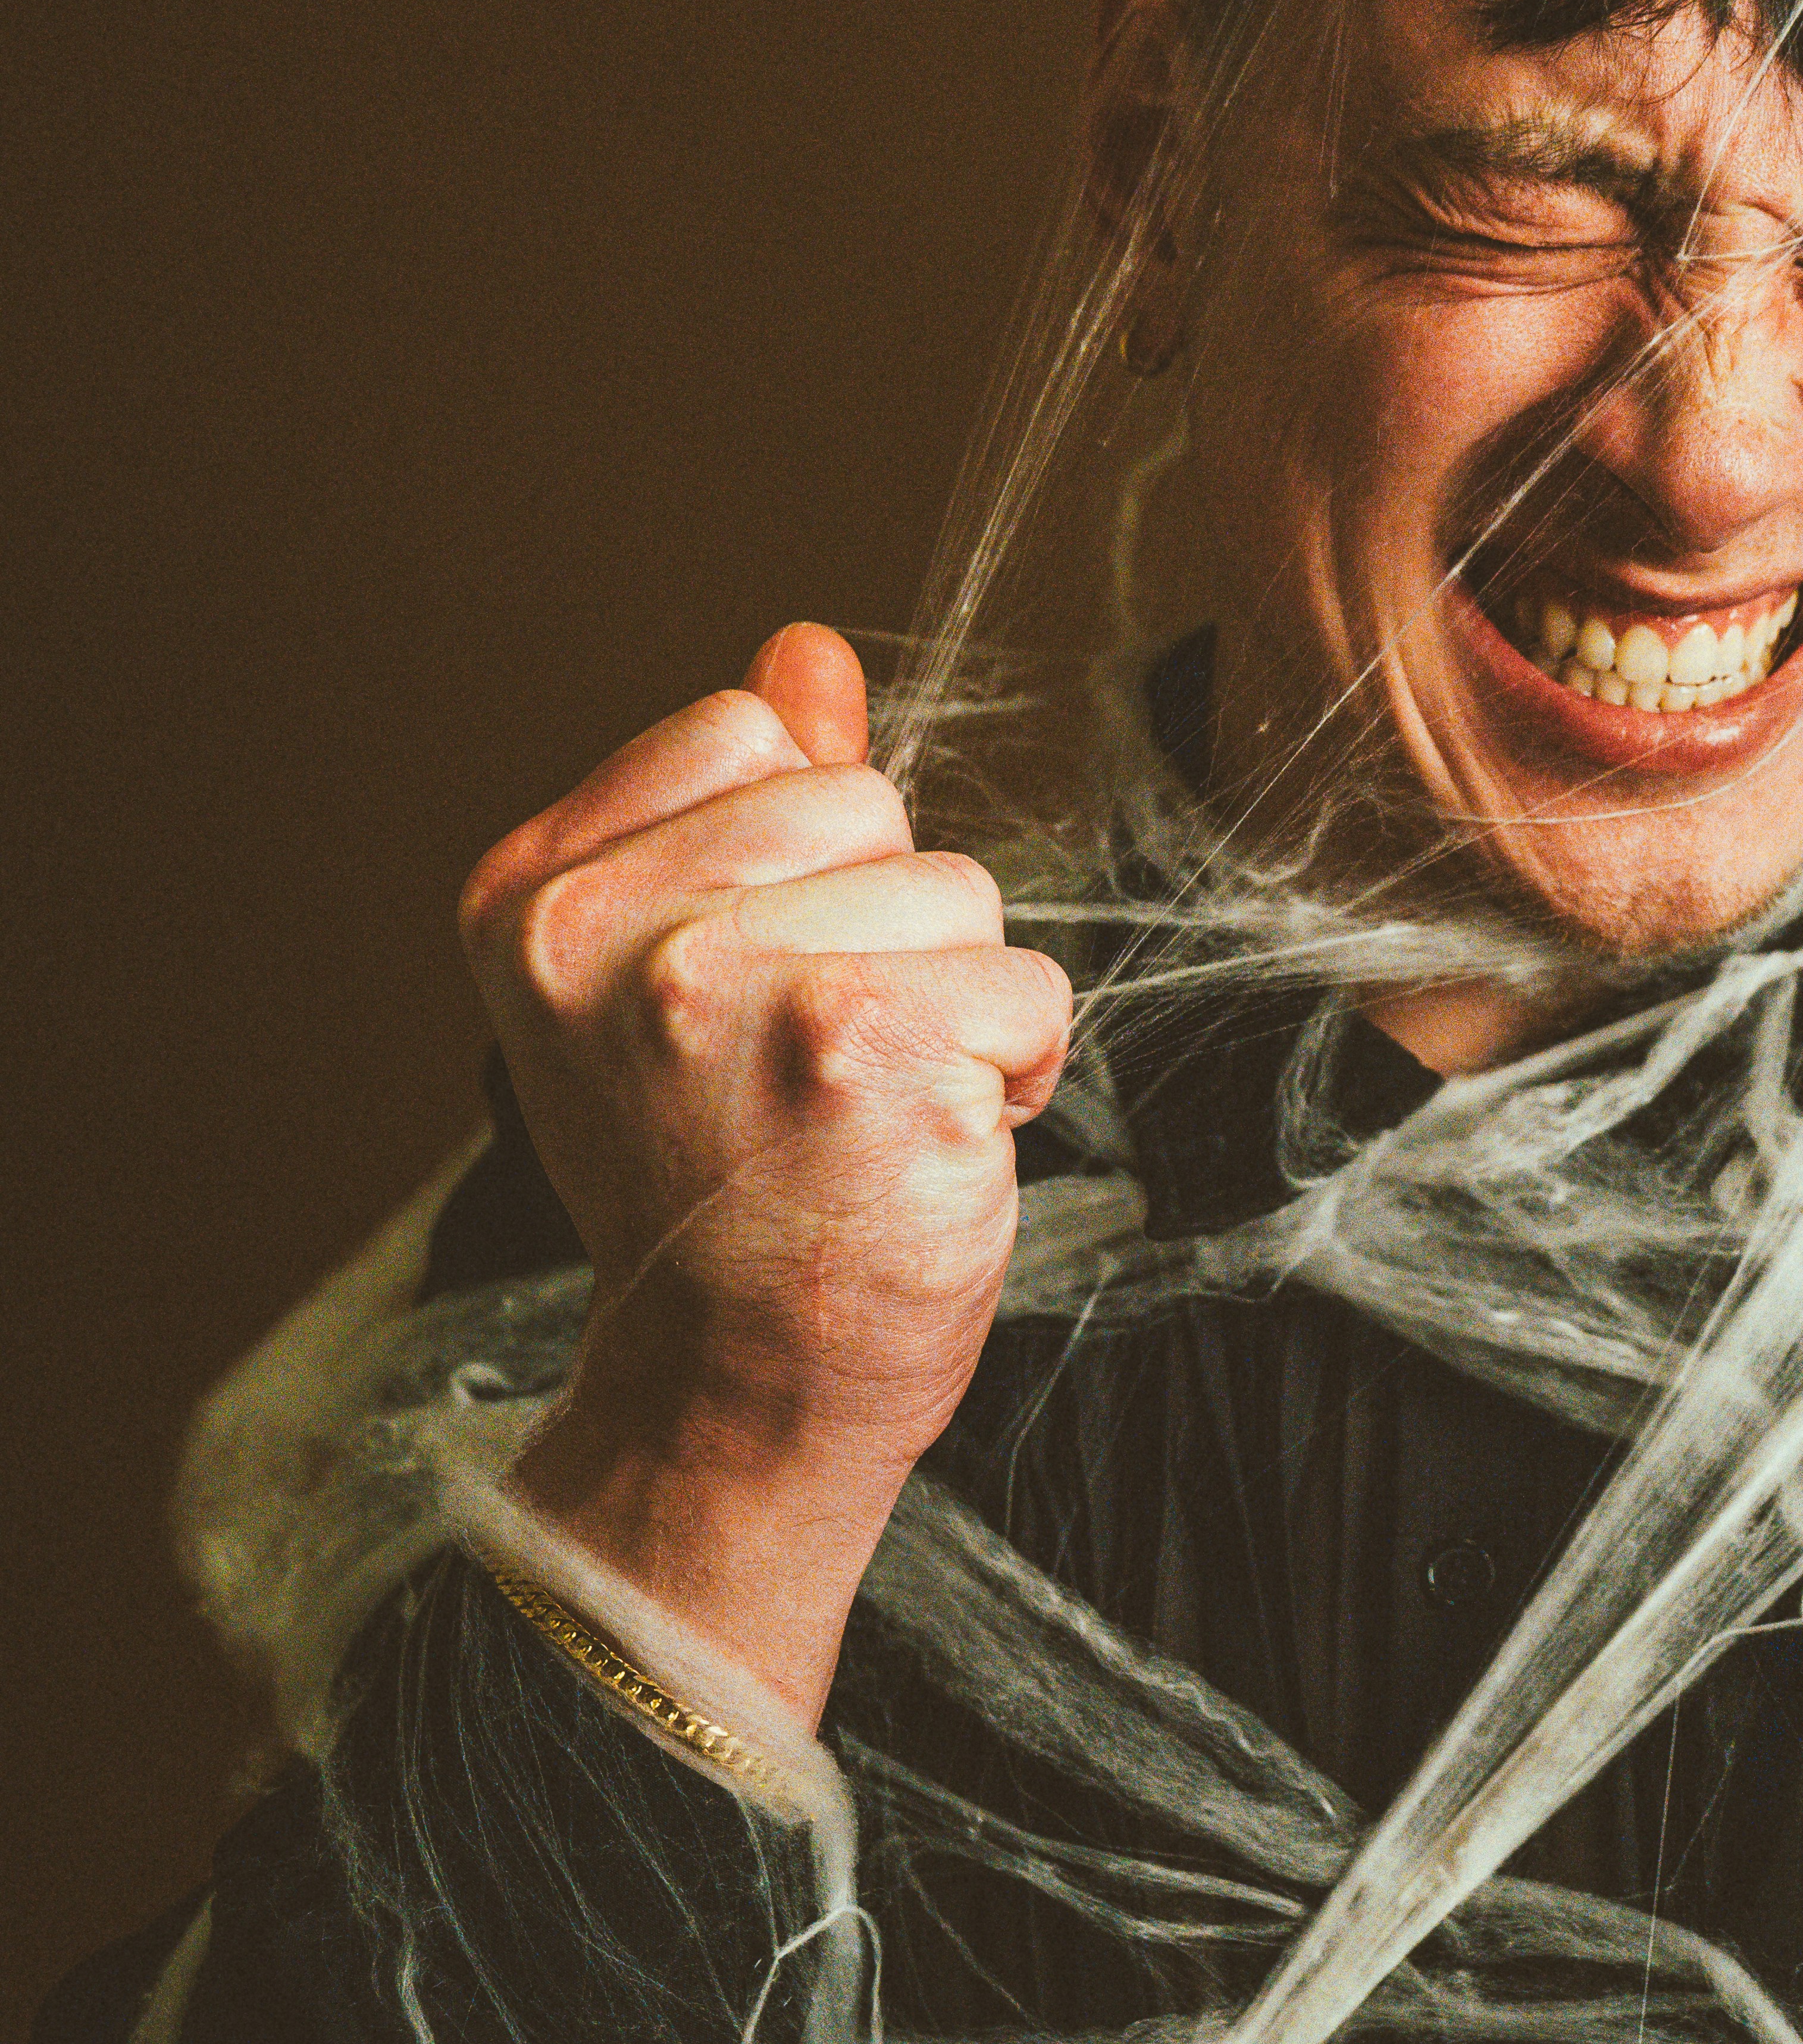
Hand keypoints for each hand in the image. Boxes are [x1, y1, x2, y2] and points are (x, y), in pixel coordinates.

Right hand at [458, 622, 1070, 1718]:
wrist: (734, 1394)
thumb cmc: (725, 1187)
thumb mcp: (681, 972)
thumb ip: (745, 799)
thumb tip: (805, 648)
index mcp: (534, 896)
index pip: (747, 736)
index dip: (800, 857)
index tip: (749, 993)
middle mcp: (608, 936)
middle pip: (866, 804)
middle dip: (889, 925)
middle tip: (817, 1070)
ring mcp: (726, 987)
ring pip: (957, 891)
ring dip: (956, 1003)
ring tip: (870, 1113)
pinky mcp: (862, 1048)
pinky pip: (1027, 988)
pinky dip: (1014, 1073)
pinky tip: (927, 1151)